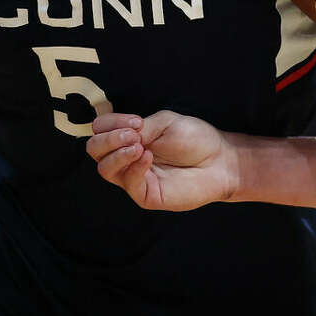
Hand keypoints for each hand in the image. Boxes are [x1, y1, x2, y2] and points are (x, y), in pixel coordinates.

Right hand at [87, 111, 238, 211]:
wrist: (220, 160)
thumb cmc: (196, 139)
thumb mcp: (165, 122)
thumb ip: (141, 128)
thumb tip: (123, 134)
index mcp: (128, 137)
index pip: (100, 130)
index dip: (110, 123)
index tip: (135, 121)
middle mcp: (126, 158)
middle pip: (94, 150)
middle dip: (109, 139)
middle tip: (133, 134)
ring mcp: (134, 178)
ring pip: (105, 169)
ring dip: (117, 153)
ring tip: (139, 146)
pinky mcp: (147, 195)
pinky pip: (129, 184)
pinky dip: (134, 168)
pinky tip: (147, 156)